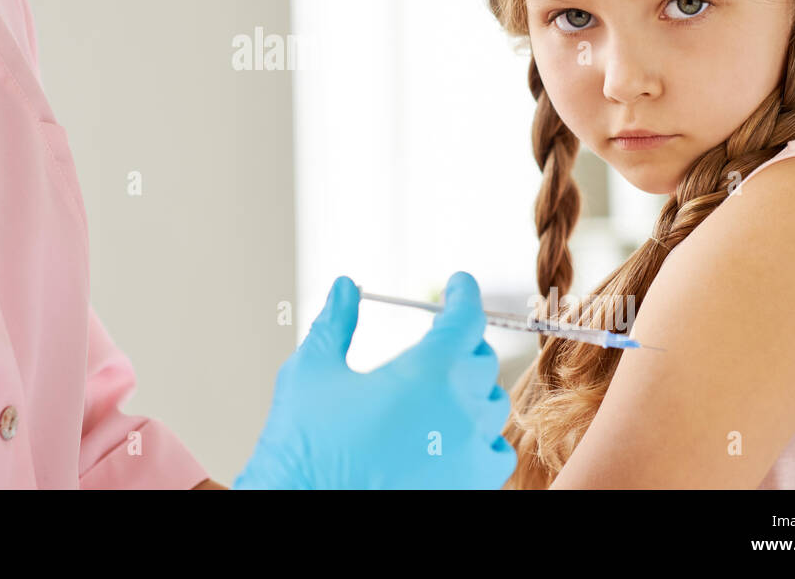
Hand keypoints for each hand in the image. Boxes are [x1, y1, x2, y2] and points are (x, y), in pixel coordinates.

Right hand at [233, 272, 515, 488]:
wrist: (299, 509)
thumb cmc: (303, 447)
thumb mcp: (310, 373)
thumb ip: (334, 324)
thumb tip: (345, 288)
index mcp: (423, 373)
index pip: (465, 319)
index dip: (463, 294)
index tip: (458, 286)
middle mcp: (456, 411)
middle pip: (480, 359)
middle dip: (460, 342)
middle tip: (437, 339)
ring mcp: (467, 455)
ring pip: (492, 406)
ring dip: (472, 389)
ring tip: (440, 389)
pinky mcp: (468, 488)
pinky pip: (495, 453)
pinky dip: (482, 438)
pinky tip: (453, 436)